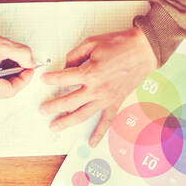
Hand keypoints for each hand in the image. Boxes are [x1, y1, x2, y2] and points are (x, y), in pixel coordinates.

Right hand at [0, 25, 36, 98]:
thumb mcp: (3, 45)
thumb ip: (23, 55)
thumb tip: (30, 63)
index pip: (10, 90)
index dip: (24, 80)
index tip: (29, 69)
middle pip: (4, 92)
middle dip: (16, 79)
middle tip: (22, 65)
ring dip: (7, 78)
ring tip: (10, 63)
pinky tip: (0, 65)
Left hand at [40, 27, 157, 145]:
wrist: (142, 50)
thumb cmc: (120, 45)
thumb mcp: (92, 43)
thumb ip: (75, 55)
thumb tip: (66, 66)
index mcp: (90, 73)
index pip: (63, 79)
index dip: (51, 79)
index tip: (44, 80)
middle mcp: (96, 89)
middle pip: (68, 101)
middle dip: (53, 106)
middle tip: (42, 110)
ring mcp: (106, 99)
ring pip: (82, 115)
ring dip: (67, 122)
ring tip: (54, 126)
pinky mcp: (115, 103)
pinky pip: (106, 121)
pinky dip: (99, 133)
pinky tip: (91, 142)